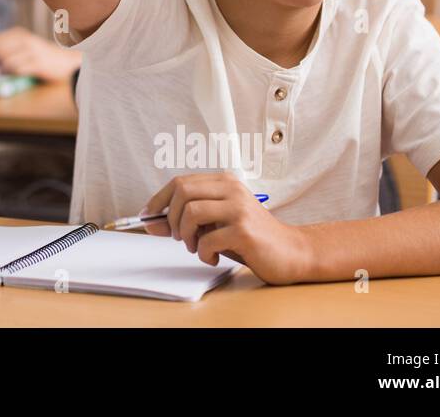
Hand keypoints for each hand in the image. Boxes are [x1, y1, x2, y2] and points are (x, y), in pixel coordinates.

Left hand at [0, 27, 80, 81]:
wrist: (66, 62)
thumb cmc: (40, 56)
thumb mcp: (21, 47)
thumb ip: (1, 50)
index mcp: (19, 34)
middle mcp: (25, 39)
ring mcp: (32, 51)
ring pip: (7, 62)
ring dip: (3, 70)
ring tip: (7, 73)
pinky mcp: (38, 63)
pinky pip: (18, 70)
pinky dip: (14, 74)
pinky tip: (18, 74)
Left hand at [141, 173, 312, 284]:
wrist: (291, 252)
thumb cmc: (251, 238)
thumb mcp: (215, 226)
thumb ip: (185, 221)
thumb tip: (150, 224)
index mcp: (224, 182)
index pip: (180, 182)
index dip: (159, 199)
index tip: (148, 216)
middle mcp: (232, 190)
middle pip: (182, 192)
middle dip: (171, 218)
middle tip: (178, 236)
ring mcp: (238, 208)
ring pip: (191, 213)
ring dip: (185, 236)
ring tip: (195, 247)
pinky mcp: (244, 230)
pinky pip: (206, 239)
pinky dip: (202, 252)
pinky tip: (213, 257)